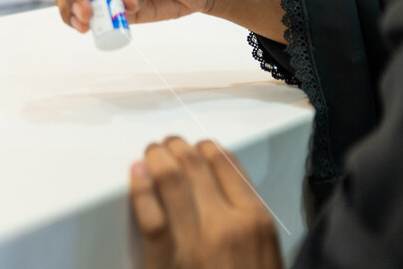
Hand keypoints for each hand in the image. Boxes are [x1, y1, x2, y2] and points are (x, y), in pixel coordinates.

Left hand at [130, 138, 283, 268]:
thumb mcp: (266, 257)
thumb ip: (249, 224)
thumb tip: (226, 194)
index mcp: (256, 221)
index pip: (227, 164)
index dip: (205, 148)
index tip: (194, 145)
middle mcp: (227, 223)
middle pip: (195, 164)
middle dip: (175, 147)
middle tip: (164, 145)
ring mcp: (195, 240)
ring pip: (170, 178)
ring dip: (155, 158)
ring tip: (149, 153)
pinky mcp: (165, 259)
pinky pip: (148, 212)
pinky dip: (139, 187)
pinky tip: (135, 173)